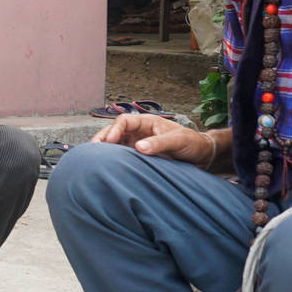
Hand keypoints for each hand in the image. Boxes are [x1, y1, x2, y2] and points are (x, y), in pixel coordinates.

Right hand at [92, 112, 215, 165]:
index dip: (114, 130)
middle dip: (101, 140)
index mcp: (146, 123)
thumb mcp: (178, 140)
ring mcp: (137, 146)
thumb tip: (139, 148)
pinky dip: (113, 163)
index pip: (124, 122)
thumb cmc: (191, 143)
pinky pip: (122, 159)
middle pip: (114, 133)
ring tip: (93, 162)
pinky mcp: (139, 159)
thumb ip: (159, 143)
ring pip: (115, 146)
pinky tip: (106, 170)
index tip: (110, 142)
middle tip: (91, 151)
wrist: (201, 155)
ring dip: (105, 152)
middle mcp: (139, 133)